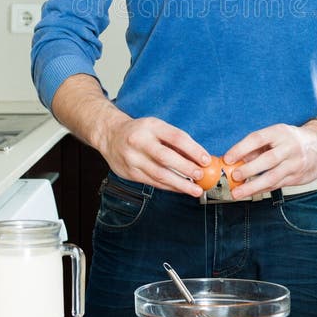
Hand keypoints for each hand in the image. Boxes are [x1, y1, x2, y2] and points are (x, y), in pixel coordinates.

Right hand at [51, 74, 211, 195]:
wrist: (110, 136)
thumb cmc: (140, 131)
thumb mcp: (156, 127)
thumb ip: (175, 140)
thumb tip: (199, 157)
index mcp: (150, 126)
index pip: (175, 137)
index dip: (193, 149)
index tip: (206, 160)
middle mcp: (139, 141)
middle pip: (166, 157)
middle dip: (186, 168)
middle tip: (201, 176)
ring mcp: (132, 158)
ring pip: (159, 174)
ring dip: (180, 184)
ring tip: (195, 189)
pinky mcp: (130, 173)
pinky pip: (153, 182)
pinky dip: (169, 187)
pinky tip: (180, 189)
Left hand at [223, 122, 316, 199]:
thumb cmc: (289, 139)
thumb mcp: (275, 135)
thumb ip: (256, 147)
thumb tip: (235, 160)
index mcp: (280, 132)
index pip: (258, 138)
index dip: (241, 148)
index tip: (227, 158)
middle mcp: (290, 147)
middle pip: (268, 159)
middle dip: (249, 169)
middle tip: (233, 176)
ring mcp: (295, 163)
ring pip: (273, 177)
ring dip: (253, 186)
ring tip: (237, 193)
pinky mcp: (298, 177)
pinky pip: (277, 185)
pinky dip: (262, 189)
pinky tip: (251, 192)